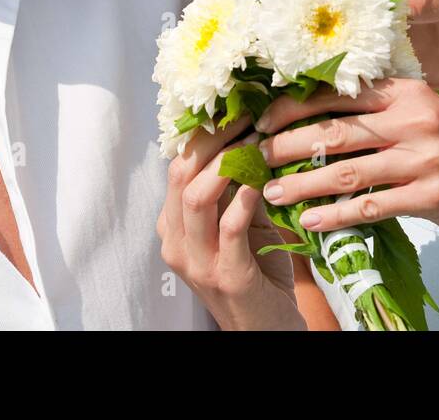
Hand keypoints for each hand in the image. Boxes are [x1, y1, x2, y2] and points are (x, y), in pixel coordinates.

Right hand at [157, 116, 305, 329]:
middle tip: (242, 116)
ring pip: (196, 197)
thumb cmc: (257, 273)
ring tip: (253, 141)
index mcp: (173, 227)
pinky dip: (244, 196)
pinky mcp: (226, 276)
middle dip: (212, 140)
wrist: (266, 329)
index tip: (231, 109)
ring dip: (227, 163)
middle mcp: (175, 243)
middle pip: (180, 175)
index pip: (176, 168)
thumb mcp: (243, 224)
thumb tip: (251, 135)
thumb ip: (237, 188)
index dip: (202, 135)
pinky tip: (260, 178)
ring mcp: (196, 261)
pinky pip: (230, 226)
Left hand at [254, 79, 438, 244]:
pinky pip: (370, 206)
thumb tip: (303, 109)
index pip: (337, 92)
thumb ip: (373, 105)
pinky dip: (335, 215)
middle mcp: (415, 119)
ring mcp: (424, 158)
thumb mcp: (416, 111)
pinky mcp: (430, 195)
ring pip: (347, 171)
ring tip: (271, 194)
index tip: (261, 122)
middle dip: (288, 145)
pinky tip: (309, 221)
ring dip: (302, 185)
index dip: (293, 107)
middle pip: (336, 130)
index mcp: (405, 90)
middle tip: (255, 158)